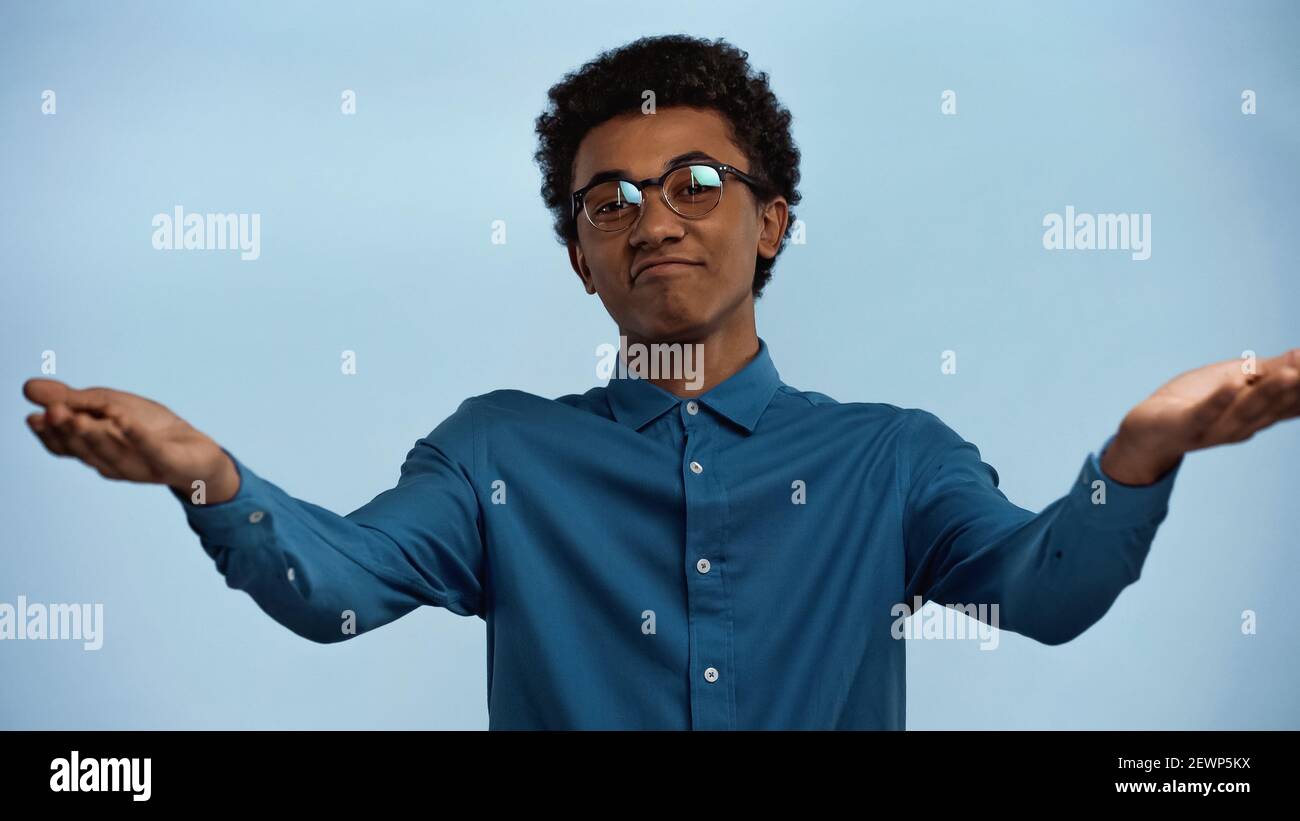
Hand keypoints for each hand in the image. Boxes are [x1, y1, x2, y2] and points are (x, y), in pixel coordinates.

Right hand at [22, 378, 239, 502]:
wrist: (199, 453)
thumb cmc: (151, 429)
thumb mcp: (110, 405)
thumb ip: (73, 399)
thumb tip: (28, 387)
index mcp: (96, 451)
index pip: (65, 446)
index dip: (49, 434)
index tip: (34, 417)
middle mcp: (112, 463)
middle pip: (85, 450)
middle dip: (68, 431)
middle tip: (53, 412)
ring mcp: (140, 467)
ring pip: (112, 453)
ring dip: (94, 435)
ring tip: (79, 416)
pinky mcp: (168, 464)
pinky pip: (151, 450)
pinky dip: (137, 436)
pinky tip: (125, 420)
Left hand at [1101, 348, 1299, 484]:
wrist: (1146, 430)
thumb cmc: (1194, 400)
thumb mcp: (1235, 378)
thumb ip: (1268, 371)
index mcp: (1256, 414)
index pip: (1290, 403)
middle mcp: (1242, 425)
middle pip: (1274, 407)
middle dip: (1297, 389)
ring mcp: (1213, 428)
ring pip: (1245, 411)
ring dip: (1268, 394)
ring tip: (1289, 375)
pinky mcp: (1184, 427)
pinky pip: (1203, 415)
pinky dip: (1219, 401)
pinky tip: (1233, 385)